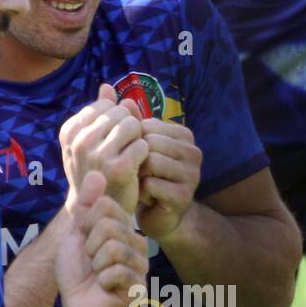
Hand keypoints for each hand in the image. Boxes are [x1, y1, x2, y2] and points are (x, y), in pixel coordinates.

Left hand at [56, 170, 149, 306]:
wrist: (74, 304)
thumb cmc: (76, 269)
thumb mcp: (76, 232)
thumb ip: (86, 205)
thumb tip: (96, 173)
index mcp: (123, 227)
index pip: (105, 205)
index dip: (86, 222)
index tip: (85, 238)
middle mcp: (136, 243)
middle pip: (108, 225)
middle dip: (90, 244)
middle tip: (91, 259)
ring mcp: (139, 265)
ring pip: (113, 248)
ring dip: (95, 263)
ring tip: (97, 272)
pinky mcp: (138, 286)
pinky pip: (116, 271)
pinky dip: (102, 280)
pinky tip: (104, 286)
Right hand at [59, 83, 148, 215]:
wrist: (97, 207)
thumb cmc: (95, 169)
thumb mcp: (91, 139)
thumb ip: (99, 112)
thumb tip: (106, 87)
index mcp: (70, 131)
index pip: (105, 105)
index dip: (116, 117)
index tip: (111, 136)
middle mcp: (79, 142)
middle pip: (121, 113)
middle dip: (128, 126)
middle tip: (124, 146)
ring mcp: (97, 156)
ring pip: (132, 126)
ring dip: (137, 138)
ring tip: (130, 153)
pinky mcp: (118, 168)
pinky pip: (142, 144)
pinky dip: (143, 153)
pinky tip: (136, 164)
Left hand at [136, 120, 201, 242]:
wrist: (158, 214)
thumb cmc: (147, 176)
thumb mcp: (138, 146)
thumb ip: (129, 121)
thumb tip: (111, 91)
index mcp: (184, 135)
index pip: (148, 126)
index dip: (134, 143)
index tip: (139, 158)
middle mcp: (193, 152)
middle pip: (149, 143)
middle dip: (136, 159)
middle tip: (138, 174)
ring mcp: (193, 174)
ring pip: (151, 162)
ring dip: (138, 176)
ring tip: (143, 184)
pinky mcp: (185, 196)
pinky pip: (151, 184)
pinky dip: (142, 192)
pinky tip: (147, 197)